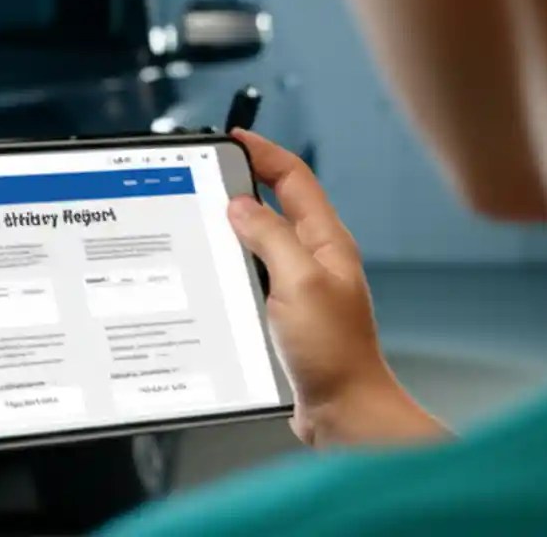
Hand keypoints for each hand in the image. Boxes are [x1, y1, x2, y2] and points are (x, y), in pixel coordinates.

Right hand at [227, 129, 446, 447]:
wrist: (342, 410)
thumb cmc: (335, 353)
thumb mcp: (300, 283)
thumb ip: (270, 238)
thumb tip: (241, 205)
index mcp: (327, 242)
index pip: (294, 179)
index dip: (264, 152)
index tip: (234, 137)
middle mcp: (314, 259)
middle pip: (275, 204)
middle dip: (243, 182)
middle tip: (208, 171)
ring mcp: (299, 285)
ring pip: (260, 240)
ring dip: (233, 226)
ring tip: (203, 213)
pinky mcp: (283, 312)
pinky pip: (253, 274)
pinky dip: (231, 264)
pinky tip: (212, 271)